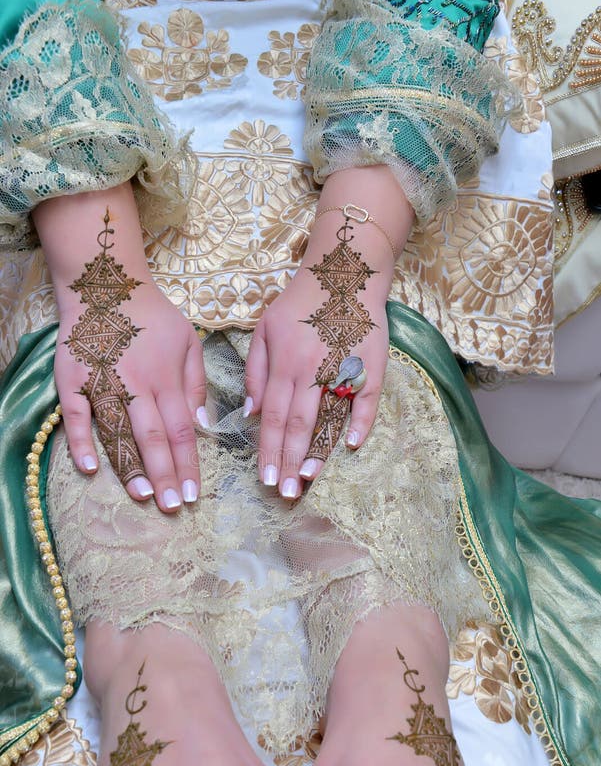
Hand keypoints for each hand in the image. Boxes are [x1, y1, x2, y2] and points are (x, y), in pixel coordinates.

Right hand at [54, 282, 205, 512]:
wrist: (105, 286)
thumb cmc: (153, 315)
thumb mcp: (190, 340)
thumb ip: (197, 382)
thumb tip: (202, 423)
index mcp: (166, 378)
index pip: (181, 430)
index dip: (189, 464)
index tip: (195, 494)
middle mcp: (135, 384)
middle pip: (153, 437)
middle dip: (166, 475)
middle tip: (174, 507)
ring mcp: (101, 382)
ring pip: (117, 431)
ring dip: (130, 466)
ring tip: (143, 496)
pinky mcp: (72, 380)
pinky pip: (74, 416)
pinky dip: (80, 441)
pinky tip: (89, 468)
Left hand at [244, 270, 389, 499]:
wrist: (343, 272)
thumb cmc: (298, 302)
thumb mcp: (264, 330)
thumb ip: (256, 371)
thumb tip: (253, 413)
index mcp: (285, 363)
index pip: (274, 417)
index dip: (270, 450)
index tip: (267, 479)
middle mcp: (312, 369)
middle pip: (299, 424)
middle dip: (290, 461)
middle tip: (287, 493)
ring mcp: (343, 367)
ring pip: (329, 416)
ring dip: (320, 450)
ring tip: (310, 478)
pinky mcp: (371, 364)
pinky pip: (368, 398)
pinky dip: (362, 422)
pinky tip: (352, 445)